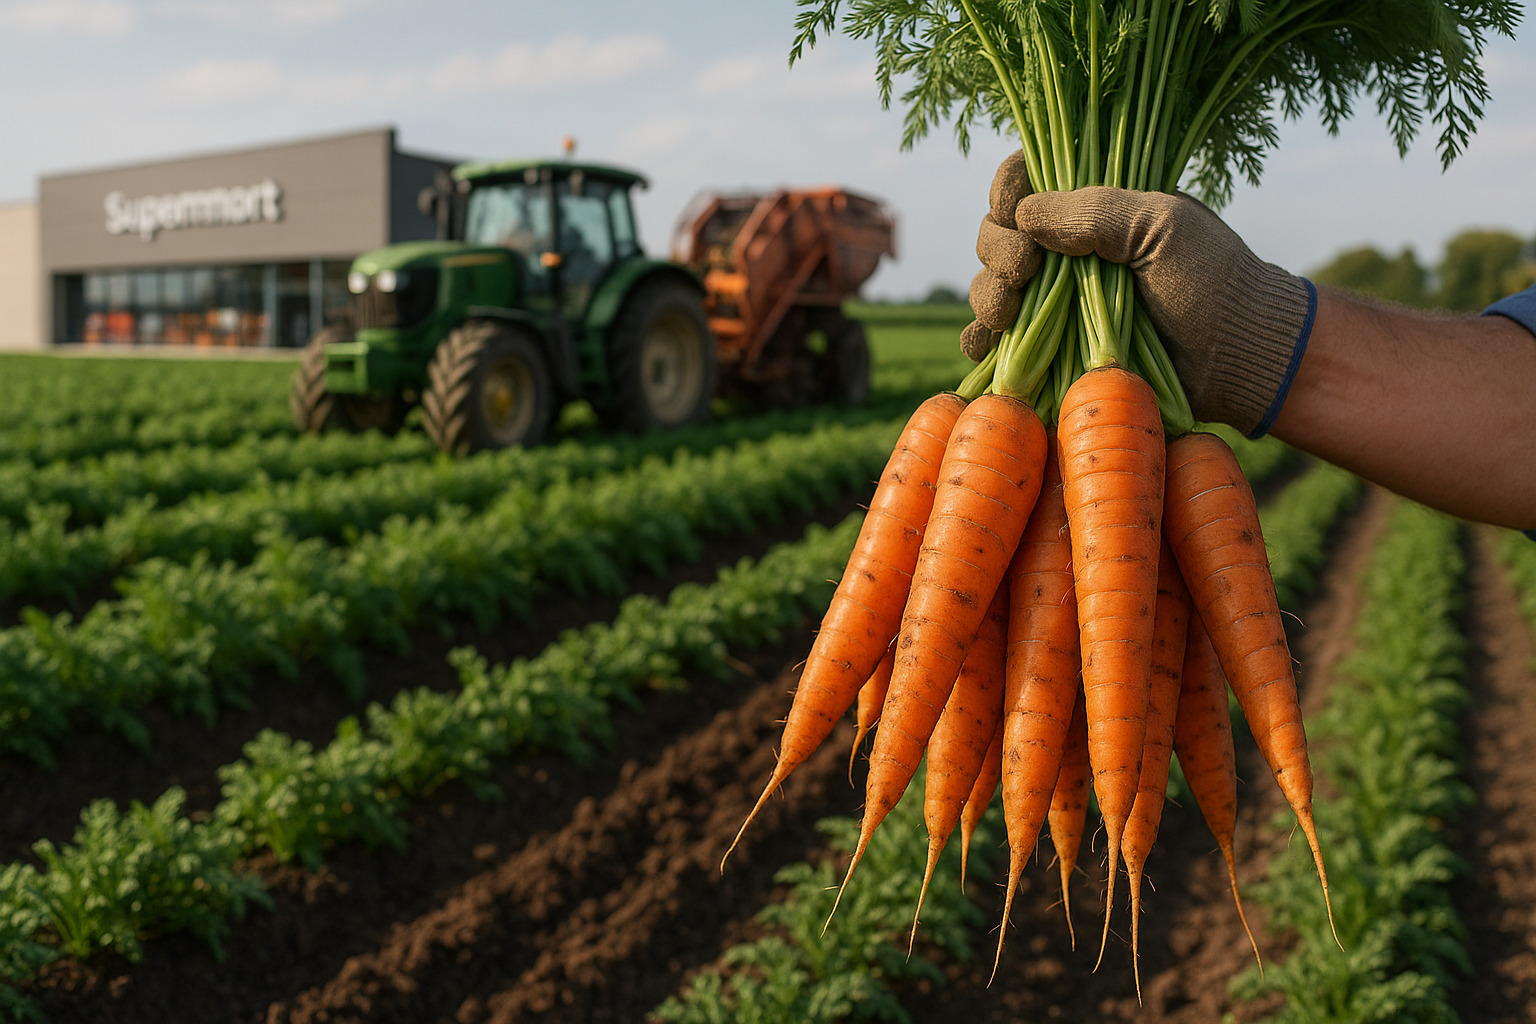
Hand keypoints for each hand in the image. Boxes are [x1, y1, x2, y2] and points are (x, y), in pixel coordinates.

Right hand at [965, 155, 1313, 433]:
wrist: (1237, 358)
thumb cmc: (1212, 281)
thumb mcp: (1163, 226)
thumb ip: (1096, 212)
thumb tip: (1024, 216)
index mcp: (1091, 207)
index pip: (1024, 180)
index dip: (1007, 192)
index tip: (1018, 213)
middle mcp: (1066, 250)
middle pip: (995, 235)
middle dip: (997, 250)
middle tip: (1025, 271)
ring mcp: (1055, 301)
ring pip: (988, 286)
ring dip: (988, 295)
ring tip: (1011, 311)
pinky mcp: (1051, 350)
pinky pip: (995, 343)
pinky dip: (980, 340)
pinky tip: (988, 343)